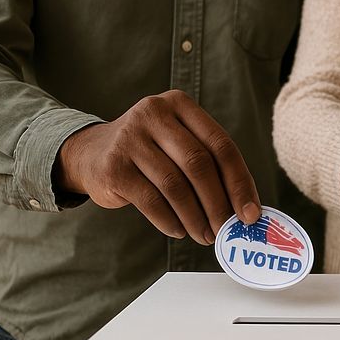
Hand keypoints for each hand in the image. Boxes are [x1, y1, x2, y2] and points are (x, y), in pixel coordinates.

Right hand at [55, 90, 260, 244]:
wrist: (89, 153)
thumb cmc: (150, 152)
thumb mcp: (178, 143)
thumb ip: (209, 164)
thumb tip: (246, 207)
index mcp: (180, 104)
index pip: (221, 145)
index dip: (239, 182)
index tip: (250, 212)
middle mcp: (153, 114)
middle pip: (199, 165)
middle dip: (218, 203)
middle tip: (227, 229)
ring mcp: (130, 138)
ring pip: (175, 185)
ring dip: (195, 217)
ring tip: (205, 235)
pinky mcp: (113, 166)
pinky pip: (151, 200)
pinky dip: (170, 220)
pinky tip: (179, 230)